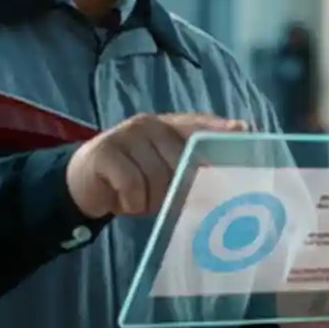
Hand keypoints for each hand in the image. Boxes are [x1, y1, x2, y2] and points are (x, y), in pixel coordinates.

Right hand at [66, 113, 246, 218]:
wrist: (83, 183)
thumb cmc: (132, 179)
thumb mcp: (162, 173)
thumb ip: (188, 169)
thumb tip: (222, 185)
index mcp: (168, 126)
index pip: (200, 124)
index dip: (221, 128)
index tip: (245, 132)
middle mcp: (150, 124)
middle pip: (182, 160)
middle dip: (178, 190)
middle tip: (166, 203)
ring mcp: (127, 134)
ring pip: (158, 177)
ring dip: (150, 201)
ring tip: (140, 201)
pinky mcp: (105, 151)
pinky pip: (133, 186)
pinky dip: (131, 203)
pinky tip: (124, 201)